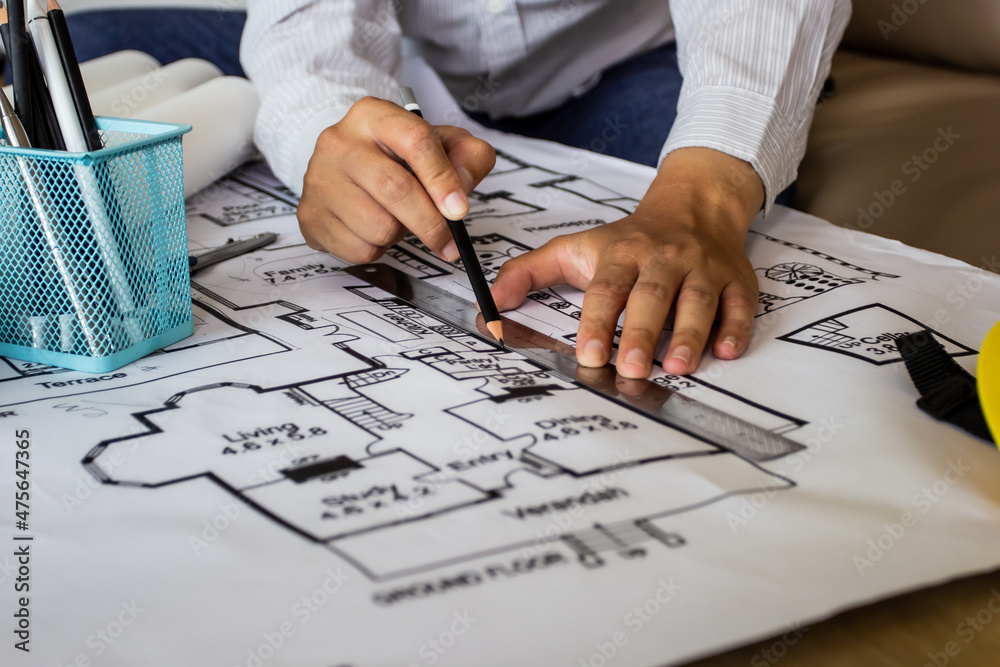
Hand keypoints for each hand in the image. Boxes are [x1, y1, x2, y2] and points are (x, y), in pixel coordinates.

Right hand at [297, 97, 495, 263]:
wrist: (342, 168)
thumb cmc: (397, 157)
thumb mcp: (439, 144)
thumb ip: (467, 156)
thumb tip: (464, 183)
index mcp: (373, 115)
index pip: (415, 140)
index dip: (442, 179)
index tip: (460, 209)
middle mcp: (339, 142)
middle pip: (395, 188)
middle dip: (430, 222)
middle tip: (449, 241)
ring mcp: (319, 179)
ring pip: (379, 226)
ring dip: (400, 234)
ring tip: (396, 218)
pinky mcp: (310, 215)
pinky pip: (360, 248)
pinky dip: (378, 248)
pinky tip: (372, 228)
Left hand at [491, 148, 764, 377]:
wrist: (693, 205)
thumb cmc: (629, 239)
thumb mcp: (576, 248)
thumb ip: (530, 273)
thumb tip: (491, 304)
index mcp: (622, 254)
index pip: (606, 288)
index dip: (596, 321)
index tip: (588, 353)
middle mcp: (663, 259)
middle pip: (651, 296)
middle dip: (640, 332)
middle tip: (630, 368)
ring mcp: (702, 269)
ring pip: (698, 300)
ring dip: (689, 333)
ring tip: (678, 366)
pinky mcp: (735, 280)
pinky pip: (739, 303)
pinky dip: (736, 327)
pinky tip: (727, 351)